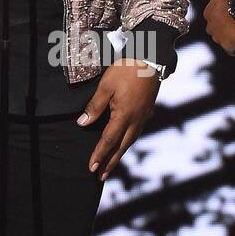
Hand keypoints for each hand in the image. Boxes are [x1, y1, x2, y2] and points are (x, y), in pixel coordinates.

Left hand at [76, 59, 161, 180]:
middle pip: (121, 147)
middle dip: (110, 163)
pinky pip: (135, 133)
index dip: (99, 155)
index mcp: (124, 115)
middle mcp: (136, 120)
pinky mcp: (146, 112)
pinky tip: (123, 145)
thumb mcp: (106, 86)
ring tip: (110, 165)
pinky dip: (127, 143)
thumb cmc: (126, 69)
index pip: (108, 140)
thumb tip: (83, 123)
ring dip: (119, 155)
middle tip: (100, 177)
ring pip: (130, 142)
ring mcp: (143, 117)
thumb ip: (94, 106)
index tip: (91, 168)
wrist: (151, 58)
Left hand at [204, 0, 234, 54]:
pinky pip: (232, 49)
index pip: (215, 20)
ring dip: (232, 39)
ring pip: (225, 41)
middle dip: (227, 31)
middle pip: (218, 32)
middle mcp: (210, 27)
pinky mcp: (227, 46)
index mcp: (208, 14)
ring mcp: (218, 37)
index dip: (225, 20)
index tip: (234, 19)